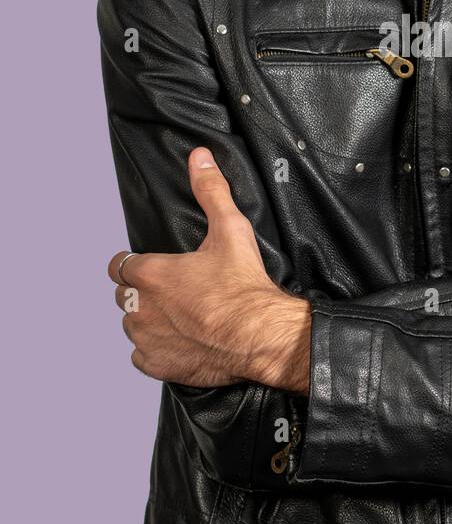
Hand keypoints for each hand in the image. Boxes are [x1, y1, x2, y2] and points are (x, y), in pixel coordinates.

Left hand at [107, 147, 310, 391]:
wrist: (261, 335)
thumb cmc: (244, 286)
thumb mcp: (230, 229)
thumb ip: (211, 191)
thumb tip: (199, 158)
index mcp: (151, 273)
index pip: (119, 266)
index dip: (132, 264)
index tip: (149, 267)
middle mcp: (140, 307)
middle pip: (124, 296)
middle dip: (142, 293)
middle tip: (174, 292)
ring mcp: (147, 339)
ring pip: (132, 327)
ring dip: (148, 322)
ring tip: (178, 318)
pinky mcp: (157, 365)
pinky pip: (142, 357)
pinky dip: (156, 351)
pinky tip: (179, 343)